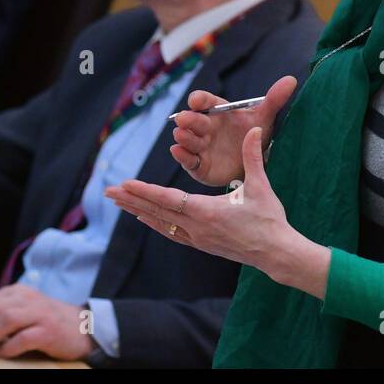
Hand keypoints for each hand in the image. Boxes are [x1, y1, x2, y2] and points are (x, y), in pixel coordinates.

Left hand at [0, 284, 94, 360]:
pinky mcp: (50, 330)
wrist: (83, 326)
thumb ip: (1, 315)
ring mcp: (39, 313)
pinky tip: (4, 354)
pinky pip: (24, 337)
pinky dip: (10, 347)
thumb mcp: (23, 311)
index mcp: (17, 292)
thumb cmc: (48, 321)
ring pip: (6, 319)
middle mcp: (27, 299)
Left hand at [106, 126, 330, 298]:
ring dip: (139, 211)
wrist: (276, 253)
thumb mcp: (260, 186)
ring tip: (119, 203)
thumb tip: (253, 130)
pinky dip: (156, 223)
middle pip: (156, 211)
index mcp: (207, 212)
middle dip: (131, 200)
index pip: (167, 199)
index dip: (144, 191)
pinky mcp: (202, 244)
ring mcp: (198, 238)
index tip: (124, 184)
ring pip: (160, 223)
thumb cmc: (269, 219)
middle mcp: (197, 227)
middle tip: (107, 192)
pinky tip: (145, 217)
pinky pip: (171, 232)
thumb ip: (253, 156)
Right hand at [169, 74, 297, 186]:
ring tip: (181, 135)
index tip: (196, 100)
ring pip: (188, 139)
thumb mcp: (264, 118)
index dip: (199, 99)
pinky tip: (177, 151)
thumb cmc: (254, 135)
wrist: (253, 162)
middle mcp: (205, 126)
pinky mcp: (199, 165)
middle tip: (184, 119)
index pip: (205, 101)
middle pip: (193, 120)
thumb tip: (291, 80)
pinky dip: (181, 156)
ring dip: (183, 137)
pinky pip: (188, 159)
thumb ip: (274, 99)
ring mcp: (200, 145)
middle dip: (188, 119)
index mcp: (218, 111)